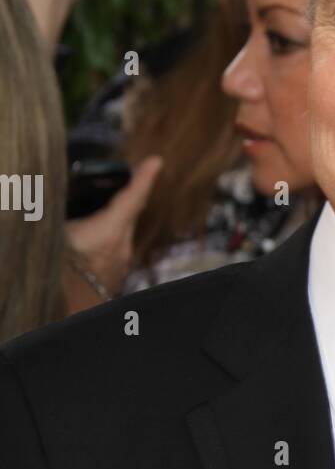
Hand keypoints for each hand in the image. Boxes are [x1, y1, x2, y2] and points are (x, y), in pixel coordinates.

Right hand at [65, 154, 163, 297]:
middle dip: (125, 198)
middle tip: (123, 181)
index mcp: (110, 230)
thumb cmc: (60, 267)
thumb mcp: (55, 230)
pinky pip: (114, 252)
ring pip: (121, 235)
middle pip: (128, 215)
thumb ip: (55, 212)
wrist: (66, 306)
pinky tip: (90, 245)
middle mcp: (122, 247)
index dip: (144, 178)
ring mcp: (121, 265)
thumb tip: (45, 198)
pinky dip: (105, 243)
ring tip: (98, 214)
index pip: (133, 197)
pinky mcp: (115, 277)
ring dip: (112, 223)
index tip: (156, 162)